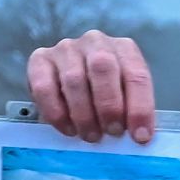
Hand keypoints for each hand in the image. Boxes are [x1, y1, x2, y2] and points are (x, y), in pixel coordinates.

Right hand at [25, 30, 156, 143]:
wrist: (69, 83)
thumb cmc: (106, 94)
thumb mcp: (126, 98)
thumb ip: (132, 112)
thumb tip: (139, 137)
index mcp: (124, 49)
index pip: (136, 74)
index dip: (140, 108)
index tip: (140, 137)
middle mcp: (95, 42)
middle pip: (102, 68)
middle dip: (109, 106)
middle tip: (112, 132)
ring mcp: (66, 49)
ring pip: (74, 80)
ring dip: (84, 115)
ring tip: (91, 135)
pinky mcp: (40, 60)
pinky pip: (45, 87)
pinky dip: (57, 113)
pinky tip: (68, 129)